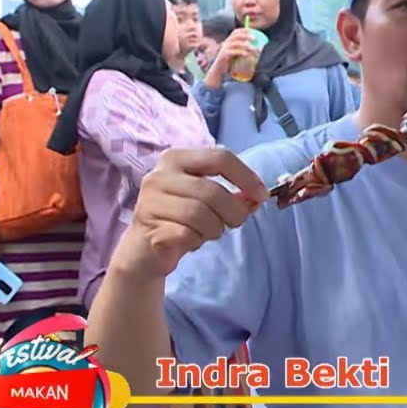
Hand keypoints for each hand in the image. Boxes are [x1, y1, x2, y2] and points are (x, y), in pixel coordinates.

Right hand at [111, 147, 268, 277]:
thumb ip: (233, 194)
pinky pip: (188, 234)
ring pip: (201, 214)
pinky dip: (197, 241)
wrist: (144, 249)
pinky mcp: (148, 227)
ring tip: (208, 231)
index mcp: (176, 159)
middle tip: (235, 223)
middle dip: (234, 212)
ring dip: (215, 229)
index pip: (220, 157)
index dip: (246, 177)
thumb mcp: (207, 201)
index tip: (262, 195)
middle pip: (213, 191)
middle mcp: (159, 175)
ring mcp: (150, 201)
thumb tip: (259, 196)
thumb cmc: (180, 219)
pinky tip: (190, 240)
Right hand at [207, 29, 258, 82]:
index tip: (251, 31)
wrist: (219, 69)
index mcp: (229, 41)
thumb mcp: (237, 53)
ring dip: (246, 45)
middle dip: (246, 36)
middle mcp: (226, 43)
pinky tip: (246, 55)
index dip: (243, 30)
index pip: (235, 32)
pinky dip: (241, 52)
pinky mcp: (224, 55)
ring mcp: (224, 48)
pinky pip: (233, 52)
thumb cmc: (230, 61)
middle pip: (236, 36)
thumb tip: (259, 48)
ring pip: (236, 43)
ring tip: (253, 49)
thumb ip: (244, 50)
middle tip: (254, 39)